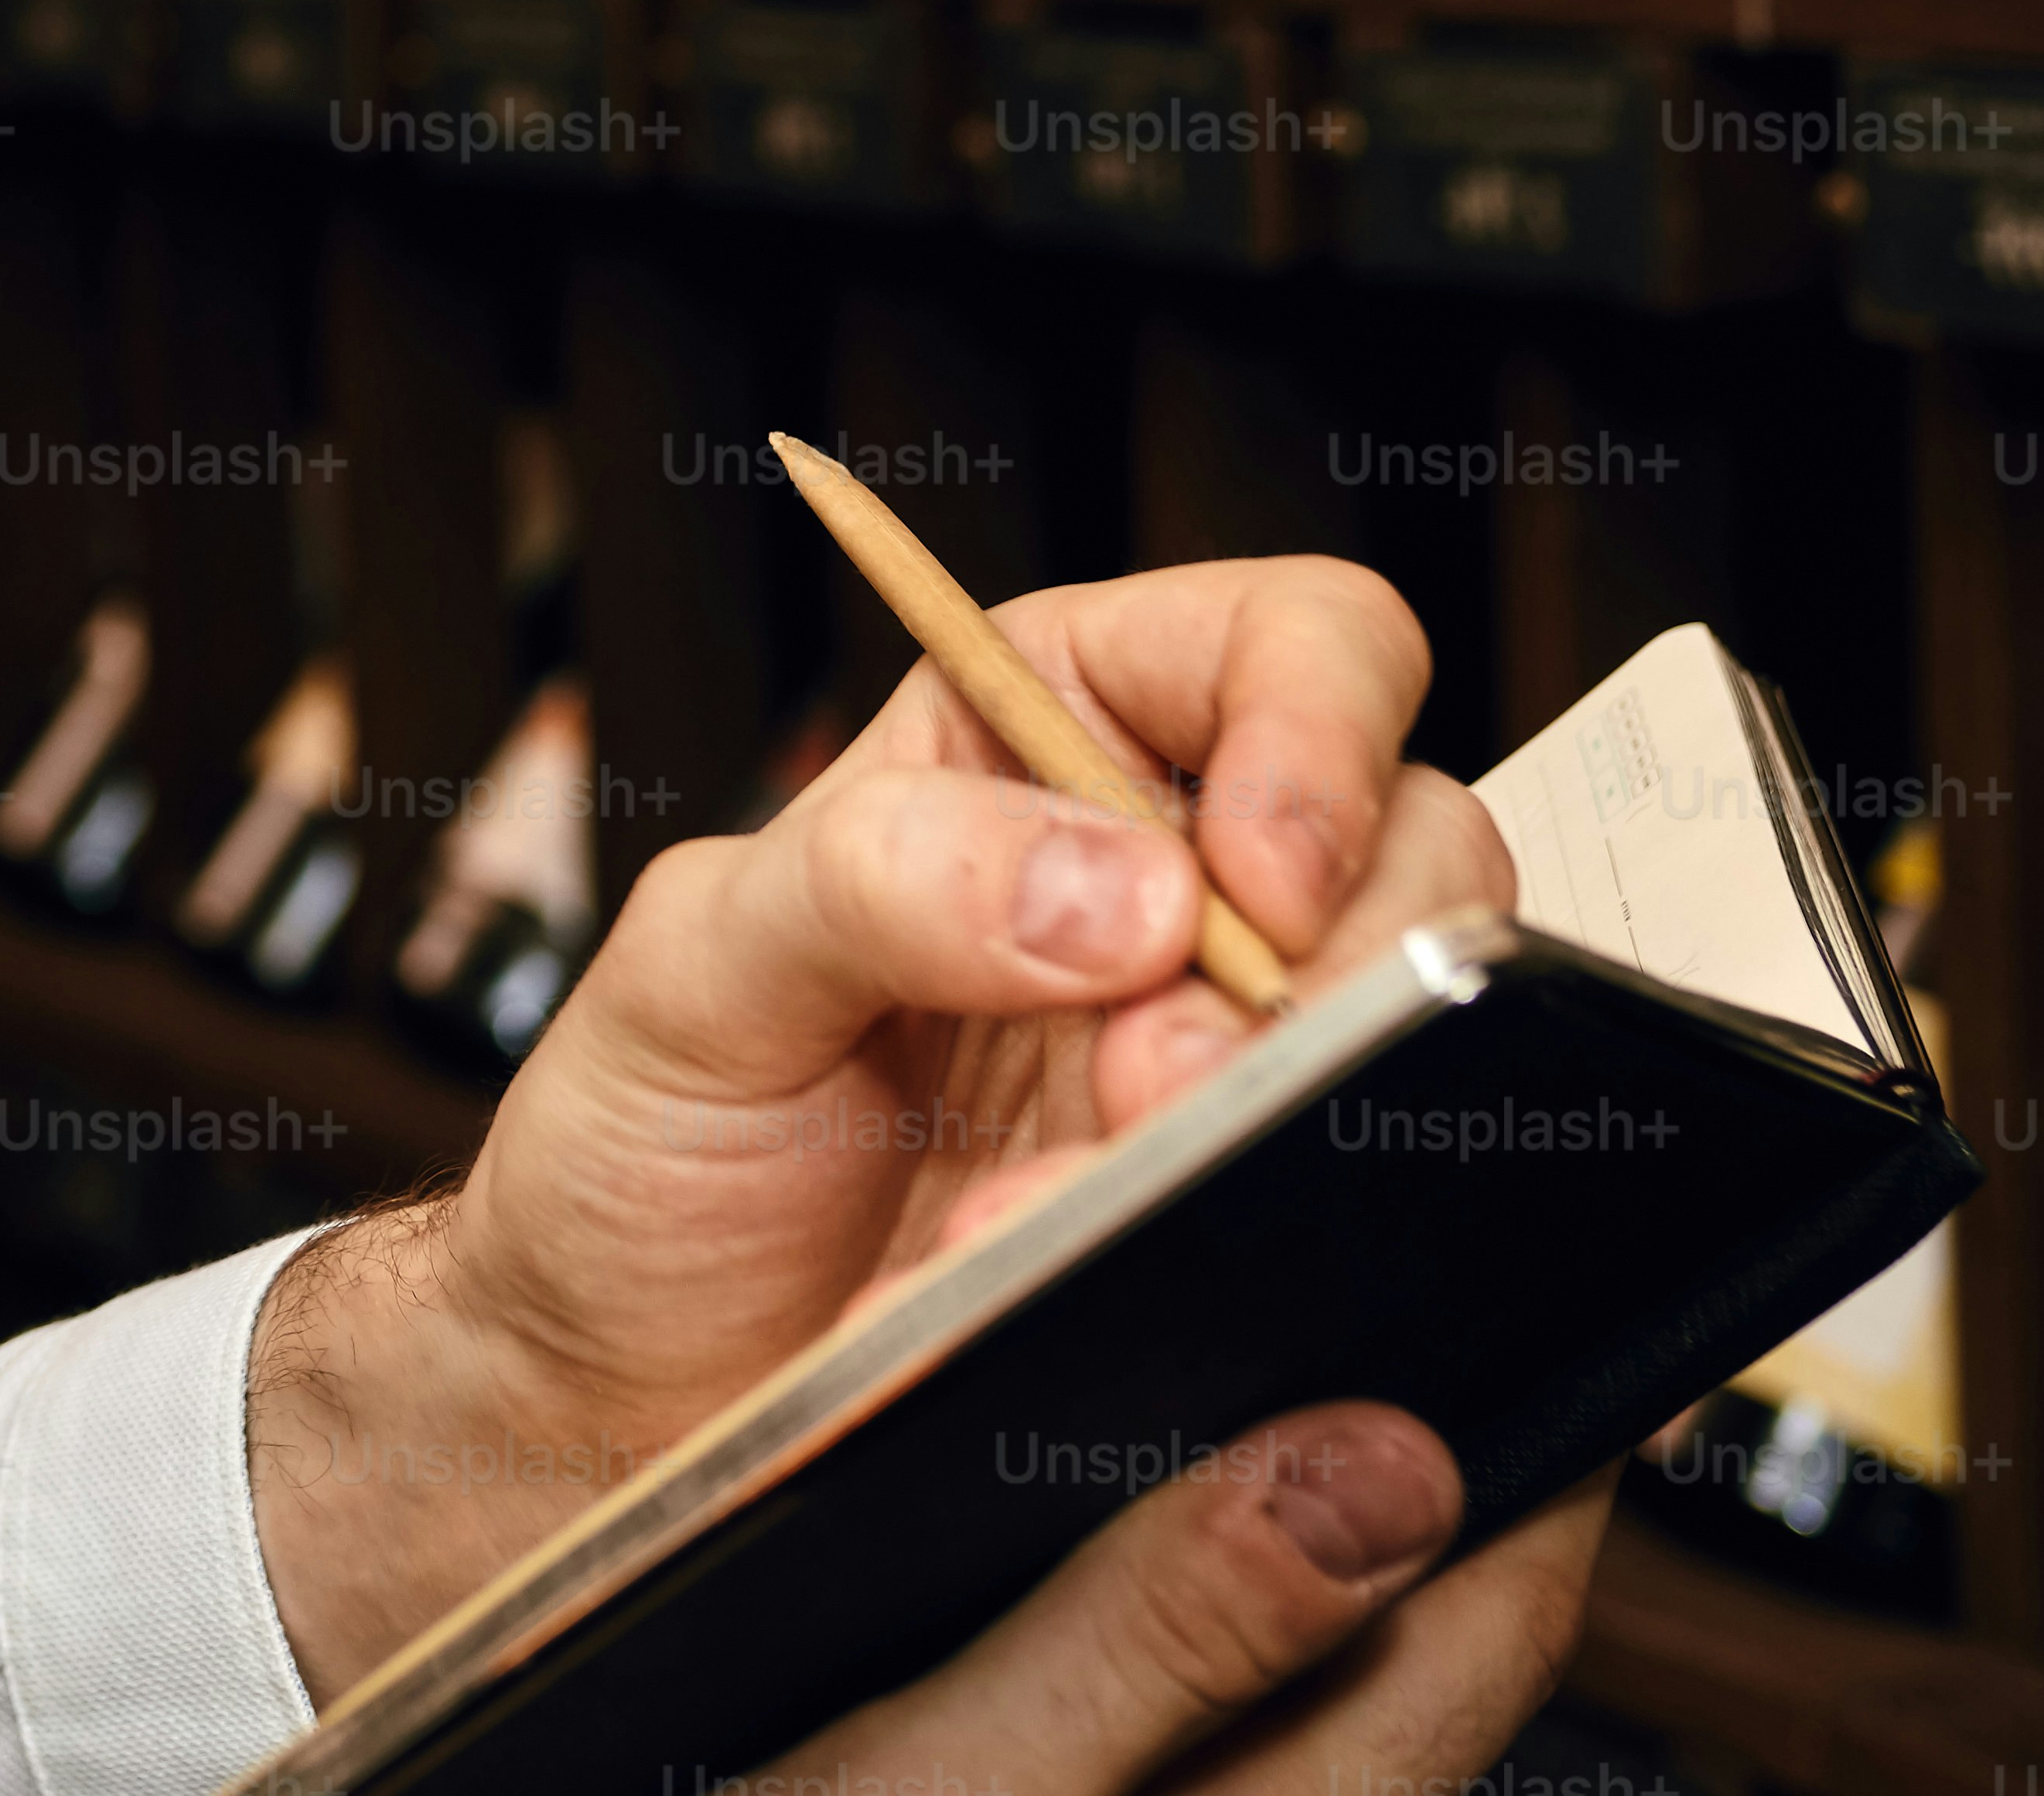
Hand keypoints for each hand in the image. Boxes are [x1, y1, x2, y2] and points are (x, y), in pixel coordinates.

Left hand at [243, 554, 1567, 1790]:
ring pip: (1420, 1045)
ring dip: (1301, 1117)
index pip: (1287, 646)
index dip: (1318, 735)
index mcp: (1050, 737)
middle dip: (1323, 967)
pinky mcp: (1249, 1236)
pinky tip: (1144, 1279)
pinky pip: (1372, 1223)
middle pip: (1419, 844)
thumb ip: (875, 877)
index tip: (1254, 882)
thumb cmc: (645, 1146)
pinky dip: (1295, 1248)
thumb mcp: (698, 971)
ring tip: (1106, 1189)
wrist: (622, 1398)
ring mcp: (1228, 1075)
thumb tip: (1131, 887)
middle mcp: (1178, 891)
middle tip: (1160, 1081)